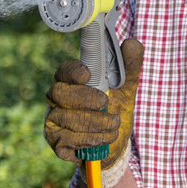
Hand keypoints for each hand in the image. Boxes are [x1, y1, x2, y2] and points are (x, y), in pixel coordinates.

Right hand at [44, 38, 142, 167]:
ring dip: (95, 122)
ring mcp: (54, 122)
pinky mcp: (57, 143)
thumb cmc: (115, 109)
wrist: (115, 143)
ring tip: (114, 123)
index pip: (64, 72)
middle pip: (60, 94)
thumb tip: (132, 43)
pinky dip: (92, 139)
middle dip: (84, 98)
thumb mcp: (126, 88)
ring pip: (67, 118)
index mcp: (70, 81)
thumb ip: (129, 67)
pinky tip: (105, 137)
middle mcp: (57, 100)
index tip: (87, 74)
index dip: (73, 72)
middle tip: (105, 102)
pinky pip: (69, 140)